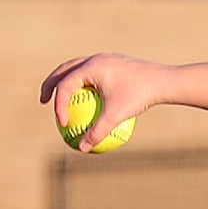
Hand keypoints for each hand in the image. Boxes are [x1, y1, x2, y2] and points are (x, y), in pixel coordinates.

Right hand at [39, 53, 168, 150]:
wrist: (164, 81)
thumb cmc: (140, 97)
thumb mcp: (117, 116)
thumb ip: (97, 131)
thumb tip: (81, 149)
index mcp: (91, 66)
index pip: (65, 85)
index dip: (59, 105)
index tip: (62, 123)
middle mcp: (95, 59)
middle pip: (63, 71)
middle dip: (50, 85)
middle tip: (43, 102)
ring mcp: (104, 59)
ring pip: (77, 69)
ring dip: (66, 83)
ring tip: (62, 101)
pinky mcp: (113, 64)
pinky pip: (92, 74)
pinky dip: (84, 86)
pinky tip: (87, 103)